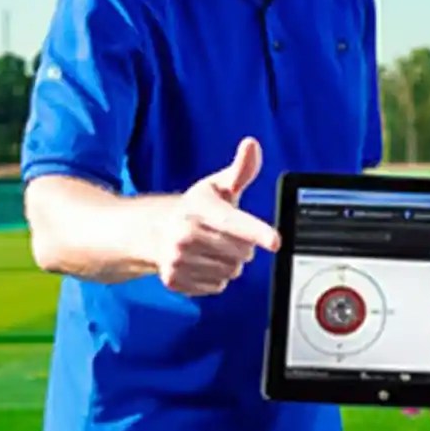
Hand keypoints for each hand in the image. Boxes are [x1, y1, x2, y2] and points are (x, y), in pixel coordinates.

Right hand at [153, 137, 280, 295]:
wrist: (154, 232)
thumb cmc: (196, 208)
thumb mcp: (217, 186)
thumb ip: (241, 170)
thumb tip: (252, 144)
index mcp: (199, 209)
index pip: (233, 221)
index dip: (256, 231)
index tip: (275, 241)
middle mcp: (185, 234)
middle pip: (243, 252)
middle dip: (243, 246)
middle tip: (226, 235)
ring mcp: (177, 260)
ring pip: (232, 272)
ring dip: (230, 263)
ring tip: (213, 248)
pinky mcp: (175, 280)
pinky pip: (217, 286)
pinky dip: (216, 278)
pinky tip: (202, 262)